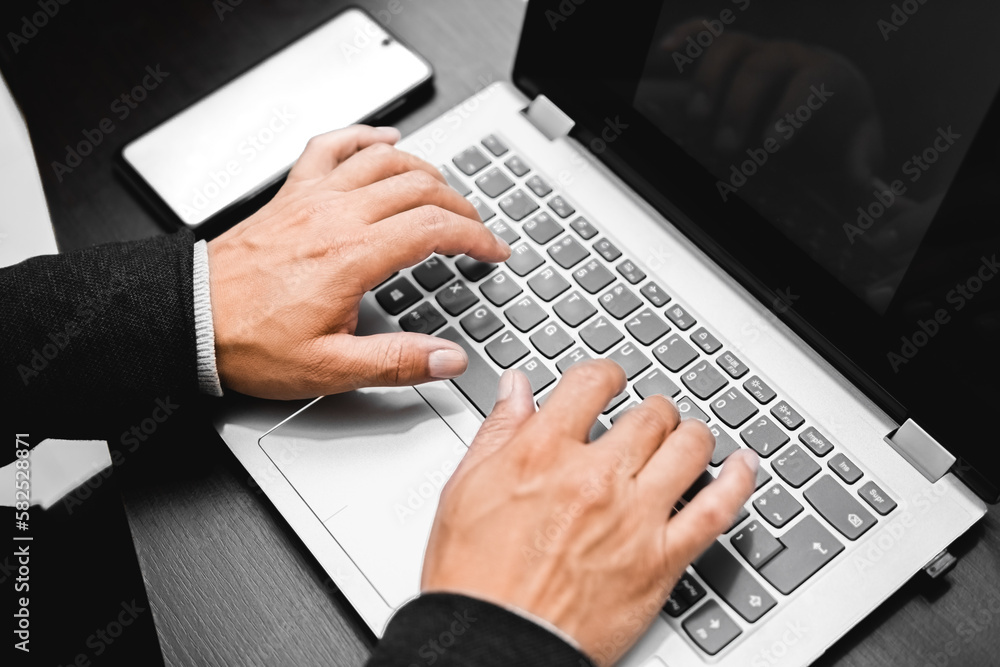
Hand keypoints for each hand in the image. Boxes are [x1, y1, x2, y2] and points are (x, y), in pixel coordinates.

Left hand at [207, 125, 509, 398]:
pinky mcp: (292, 194)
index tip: (492, 251)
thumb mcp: (329, 368)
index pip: (433, 230)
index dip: (475, 238)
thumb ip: (395, 362)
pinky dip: (363, 136)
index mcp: (351, 257)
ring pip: (383, 160)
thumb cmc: (249, 342)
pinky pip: (331, 146)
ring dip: (424, 171)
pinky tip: (383, 140)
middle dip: (460, 207)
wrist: (188, 319)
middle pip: (418, 188)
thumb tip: (447, 359)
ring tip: (445, 192)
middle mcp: (336, 217)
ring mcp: (312, 198)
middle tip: (475, 230)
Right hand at [421, 361, 758, 665]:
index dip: (606, 375)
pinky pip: (716, 509)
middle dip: (649, 412)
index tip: (610, 381)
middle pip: (648, 415)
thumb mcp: (465, 489)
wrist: (495, 643)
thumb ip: (498, 432)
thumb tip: (515, 389)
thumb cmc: (474, 577)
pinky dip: (737, 481)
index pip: (593, 382)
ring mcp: (634, 516)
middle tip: (646, 421)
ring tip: (685, 439)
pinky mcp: (662, 559)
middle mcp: (595, 476)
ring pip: (689, 447)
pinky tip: (743, 466)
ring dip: (690, 435)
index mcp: (543, 452)